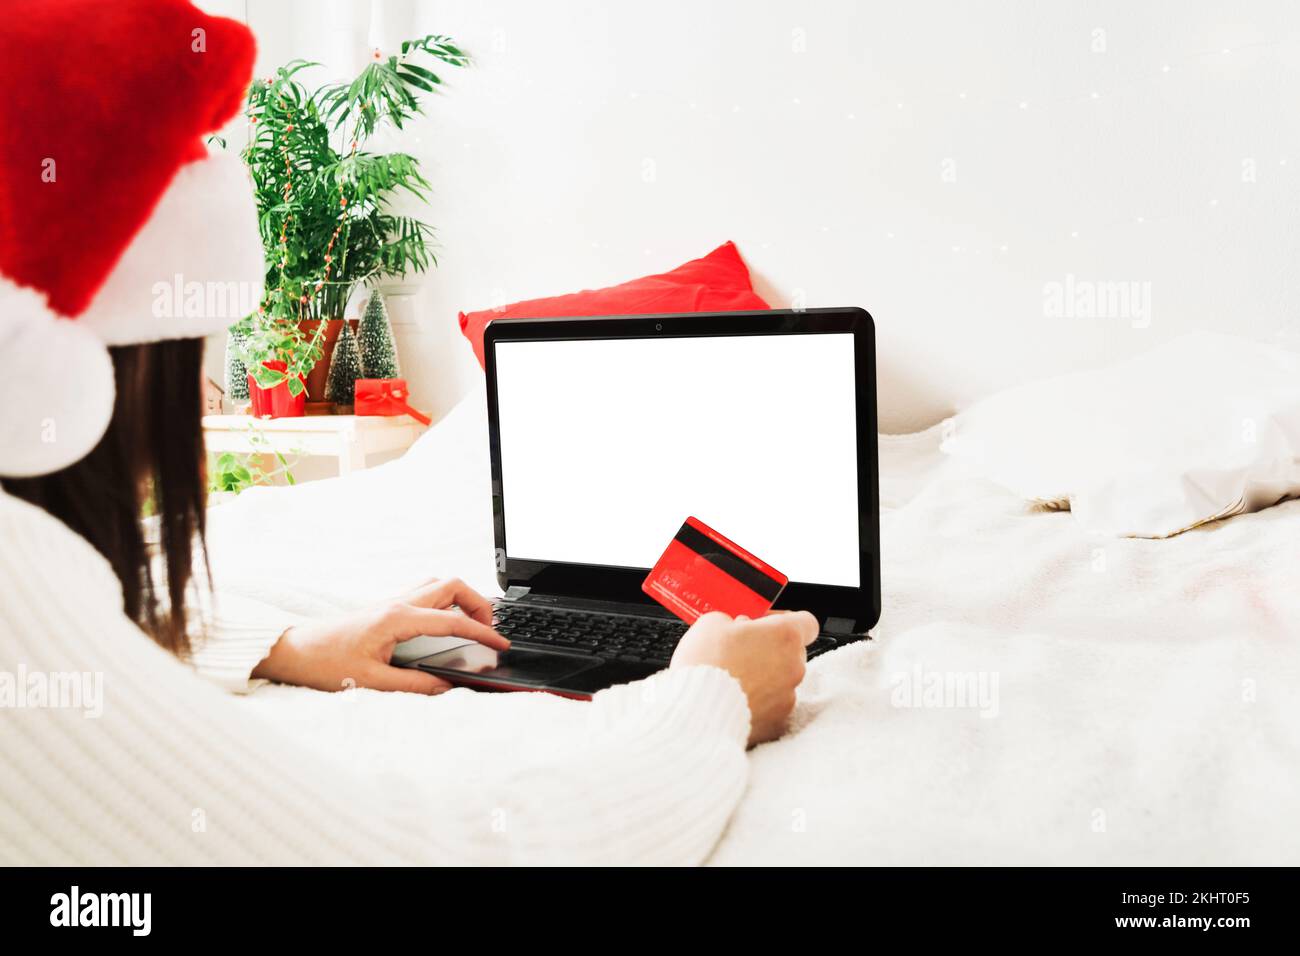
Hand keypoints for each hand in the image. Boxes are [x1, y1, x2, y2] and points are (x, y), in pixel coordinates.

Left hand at [252, 578, 507, 694]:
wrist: (293, 651)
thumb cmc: (324, 663)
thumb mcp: (371, 682)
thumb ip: (414, 686)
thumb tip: (446, 688)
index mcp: (397, 618)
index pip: (453, 620)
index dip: (482, 632)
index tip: (500, 644)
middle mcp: (396, 603)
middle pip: (452, 585)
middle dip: (479, 603)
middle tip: (489, 629)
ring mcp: (391, 602)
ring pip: (439, 584)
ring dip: (462, 598)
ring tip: (473, 624)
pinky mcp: (385, 609)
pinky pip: (425, 594)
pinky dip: (445, 603)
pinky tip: (446, 625)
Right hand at [670, 610, 817, 746]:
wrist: (696, 713)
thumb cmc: (705, 667)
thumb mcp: (711, 623)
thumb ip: (732, 620)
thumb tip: (735, 628)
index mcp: (784, 636)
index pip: (806, 622)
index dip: (785, 621)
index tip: (764, 624)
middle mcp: (794, 666)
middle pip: (792, 652)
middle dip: (770, 650)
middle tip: (741, 651)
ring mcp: (788, 696)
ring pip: (782, 680)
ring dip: (764, 677)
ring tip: (733, 680)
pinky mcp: (778, 722)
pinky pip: (773, 706)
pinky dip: (759, 702)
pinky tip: (735, 699)